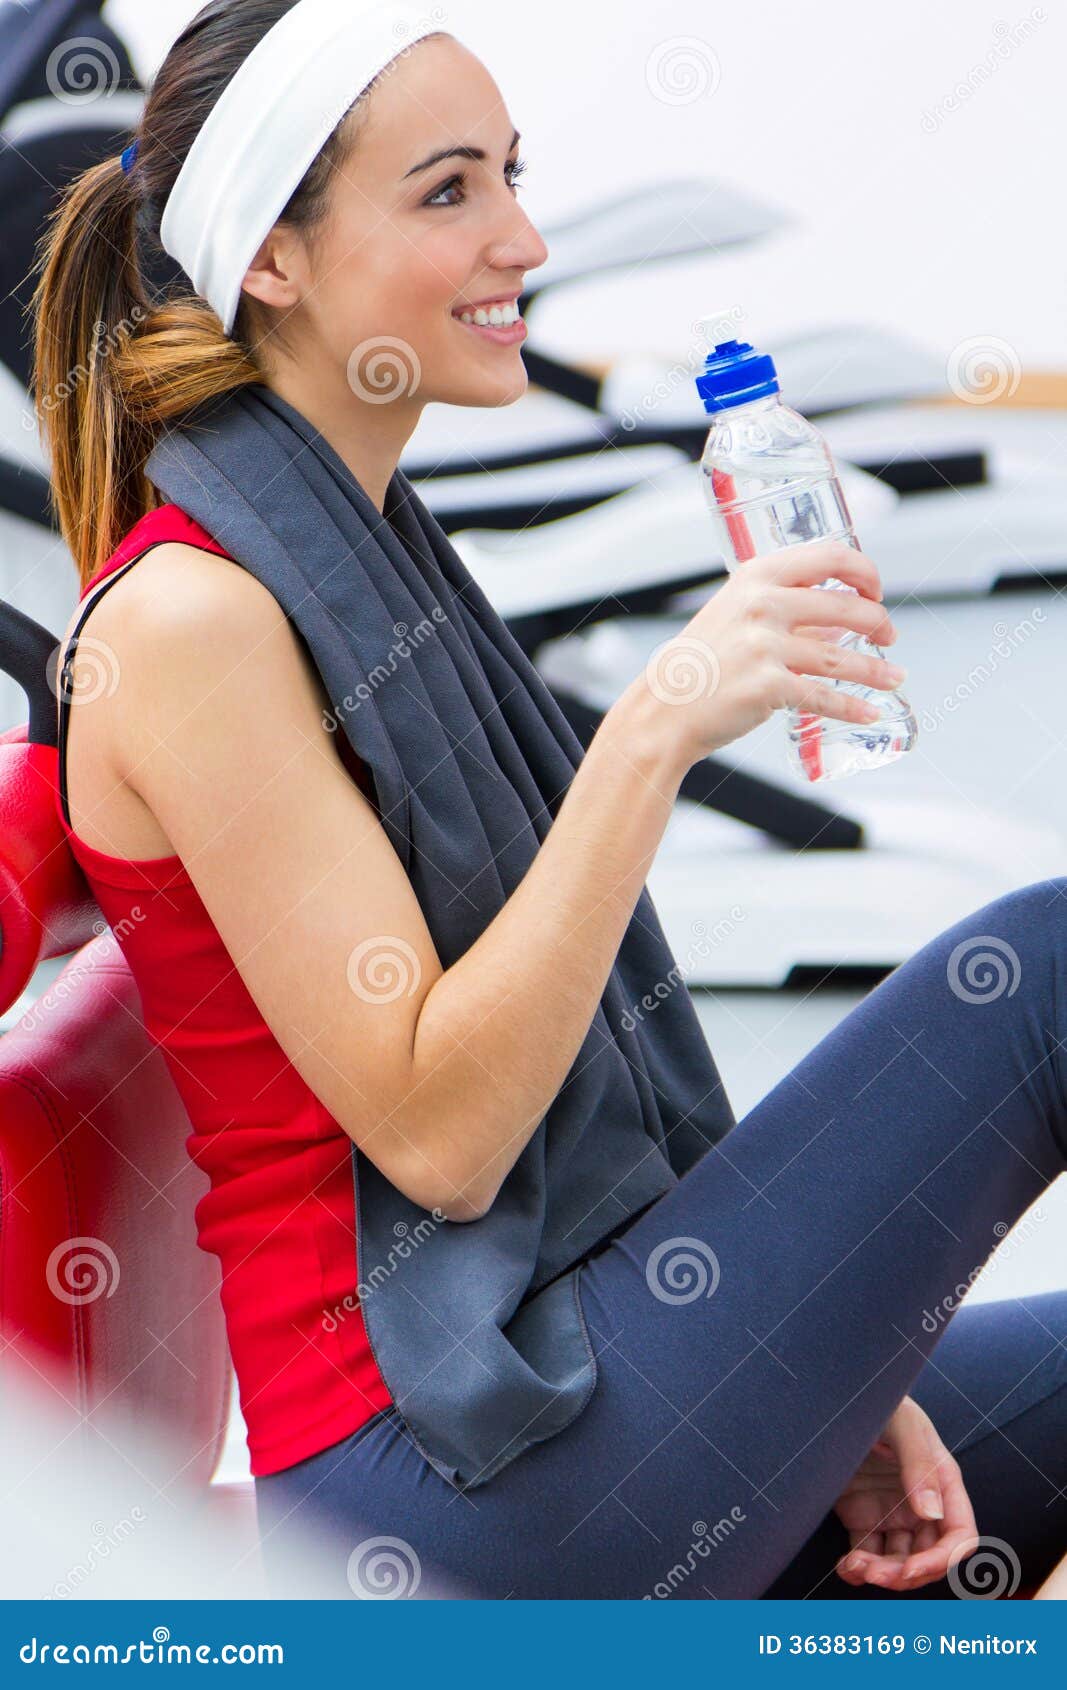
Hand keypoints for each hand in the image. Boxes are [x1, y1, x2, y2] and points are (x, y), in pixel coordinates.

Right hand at [636, 540, 901, 768]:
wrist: (664, 707)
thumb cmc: (700, 663)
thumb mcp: (734, 614)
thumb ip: (780, 606)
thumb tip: (837, 615)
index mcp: (756, 576)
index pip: (829, 557)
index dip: (864, 572)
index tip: (876, 590)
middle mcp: (763, 605)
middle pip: (846, 607)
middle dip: (878, 623)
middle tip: (888, 636)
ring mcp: (765, 646)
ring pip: (840, 656)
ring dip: (876, 670)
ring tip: (895, 678)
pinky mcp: (769, 686)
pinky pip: (823, 696)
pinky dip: (852, 707)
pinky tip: (869, 711)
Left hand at [832, 1396, 979, 1589]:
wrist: (840, 1395)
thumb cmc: (880, 1401)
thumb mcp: (902, 1425)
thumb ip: (919, 1465)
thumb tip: (932, 1513)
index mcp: (942, 1483)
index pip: (959, 1536)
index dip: (940, 1560)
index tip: (911, 1569)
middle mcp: (922, 1505)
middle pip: (927, 1558)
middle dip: (905, 1574)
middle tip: (875, 1574)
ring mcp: (892, 1513)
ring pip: (897, 1562)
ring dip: (880, 1574)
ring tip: (855, 1567)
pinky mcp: (863, 1516)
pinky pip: (867, 1553)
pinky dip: (858, 1568)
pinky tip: (845, 1566)